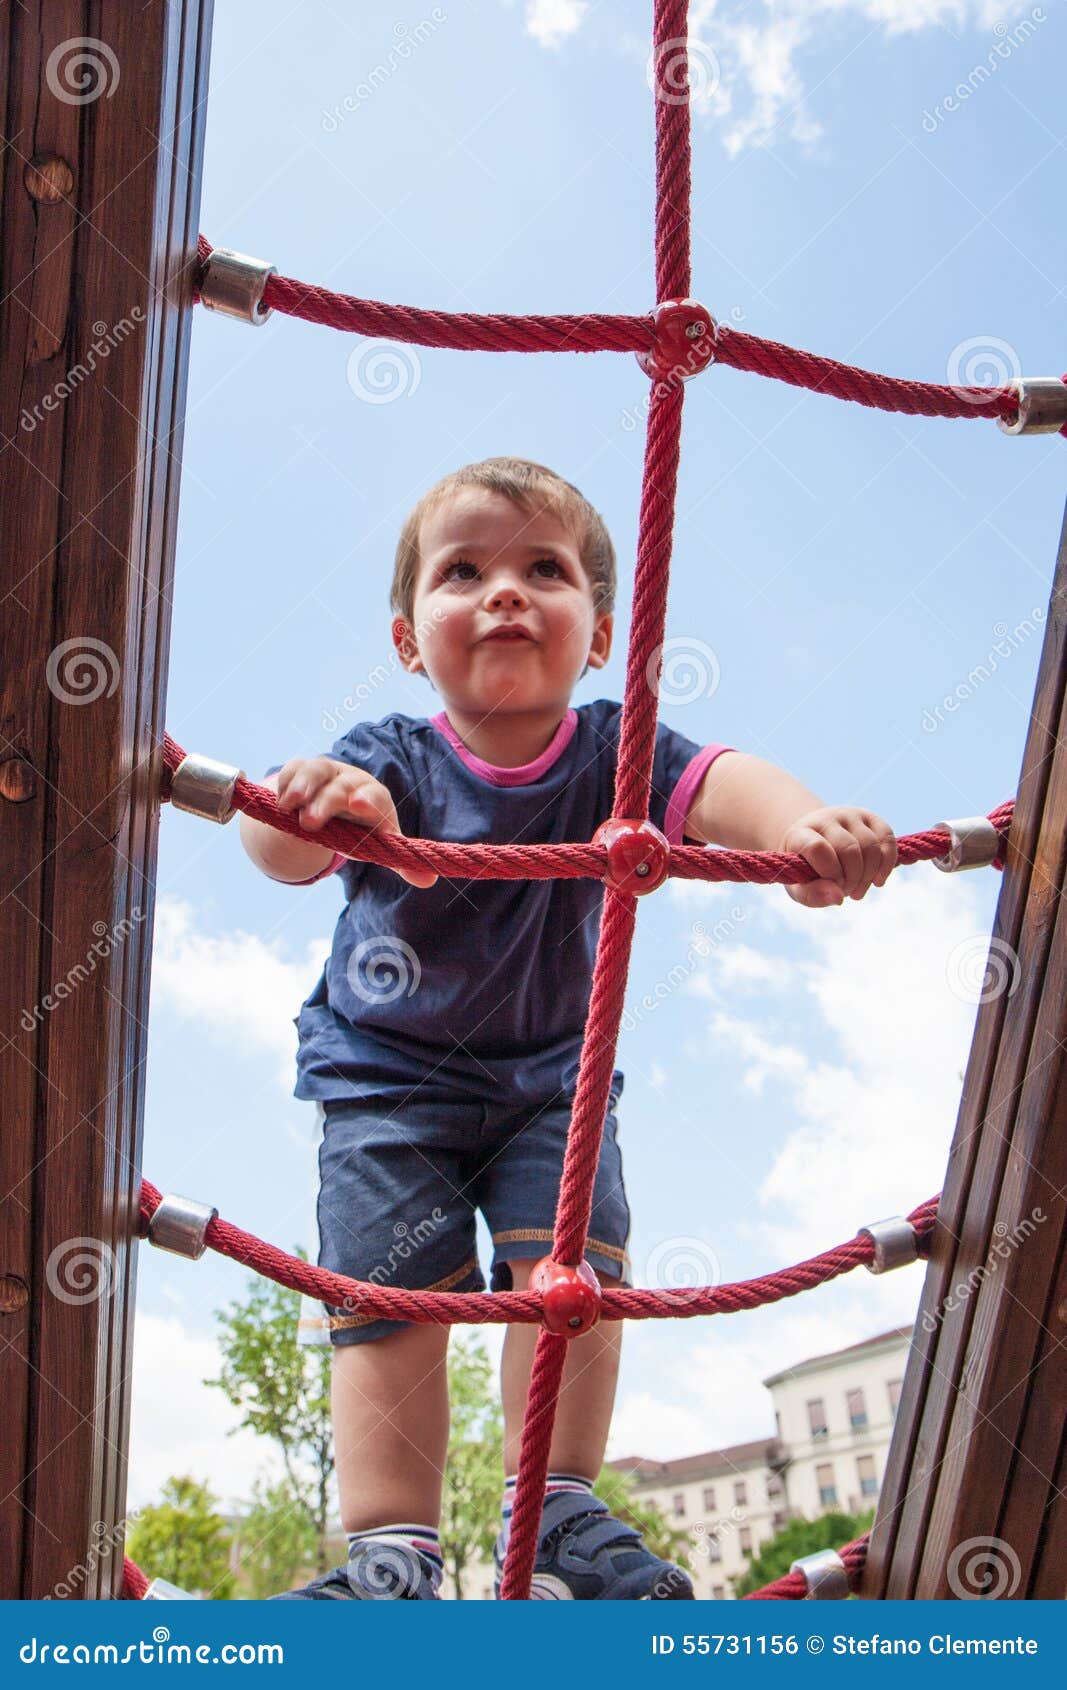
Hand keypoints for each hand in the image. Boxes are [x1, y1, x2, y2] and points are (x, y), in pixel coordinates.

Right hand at [274, 757, 437, 888]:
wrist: (336, 806)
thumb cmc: (360, 829)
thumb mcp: (378, 845)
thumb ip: (400, 862)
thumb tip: (428, 881)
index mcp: (374, 798)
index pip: (375, 796)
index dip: (368, 800)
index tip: (358, 805)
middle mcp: (351, 781)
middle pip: (341, 786)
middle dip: (326, 802)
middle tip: (310, 823)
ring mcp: (327, 772)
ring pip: (316, 770)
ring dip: (301, 786)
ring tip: (287, 807)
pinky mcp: (302, 769)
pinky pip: (294, 769)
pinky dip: (286, 782)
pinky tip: (278, 801)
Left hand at [781, 806, 896, 907]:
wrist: (816, 847)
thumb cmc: (807, 871)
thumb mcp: (800, 888)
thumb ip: (812, 894)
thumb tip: (838, 896)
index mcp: (799, 834)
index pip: (817, 848)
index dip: (829, 873)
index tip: (831, 886)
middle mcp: (824, 819)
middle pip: (849, 849)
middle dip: (852, 879)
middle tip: (847, 892)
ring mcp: (849, 815)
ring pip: (870, 846)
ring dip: (869, 876)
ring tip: (858, 890)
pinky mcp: (870, 817)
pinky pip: (887, 838)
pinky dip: (887, 864)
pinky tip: (878, 880)